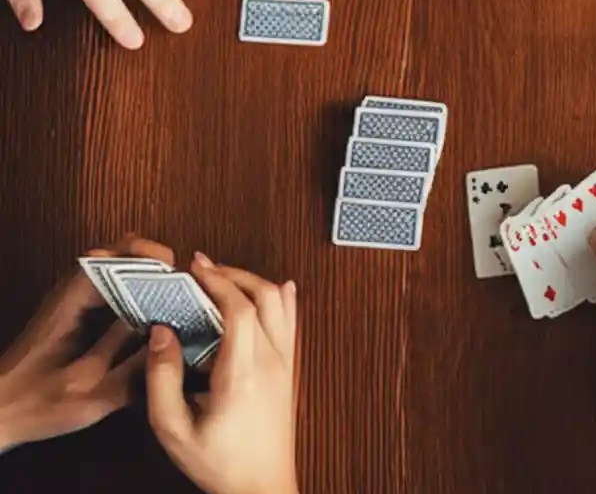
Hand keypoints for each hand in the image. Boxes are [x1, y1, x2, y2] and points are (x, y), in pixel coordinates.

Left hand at [0, 236, 174, 450]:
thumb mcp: (90, 393)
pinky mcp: (77, 310)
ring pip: (118, 265)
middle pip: (119, 252)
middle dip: (156, 261)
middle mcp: (71, 290)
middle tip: (184, 284)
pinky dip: (138, 286)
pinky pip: (113, 283)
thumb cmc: (33, 404)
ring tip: (176, 294)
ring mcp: (73, 298)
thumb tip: (171, 341)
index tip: (178, 272)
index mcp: (72, 302)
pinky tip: (154, 311)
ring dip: (149, 272)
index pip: (112, 255)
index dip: (150, 256)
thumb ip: (133, 367)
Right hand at [147, 253, 297, 493]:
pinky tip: (279, 287)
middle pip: (263, 296)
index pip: (239, 308)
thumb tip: (161, 332)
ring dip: (253, 282)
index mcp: (242, 374)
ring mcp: (285, 364)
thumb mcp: (173, 428)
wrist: (262, 486)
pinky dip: (284, 299)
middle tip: (201, 267)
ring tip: (222, 277)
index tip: (193, 266)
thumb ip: (162, 378)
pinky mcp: (290, 370)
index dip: (217, 280)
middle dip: (231, 273)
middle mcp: (271, 361)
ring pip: (281, 304)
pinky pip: (292, 322)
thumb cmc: (218, 463)